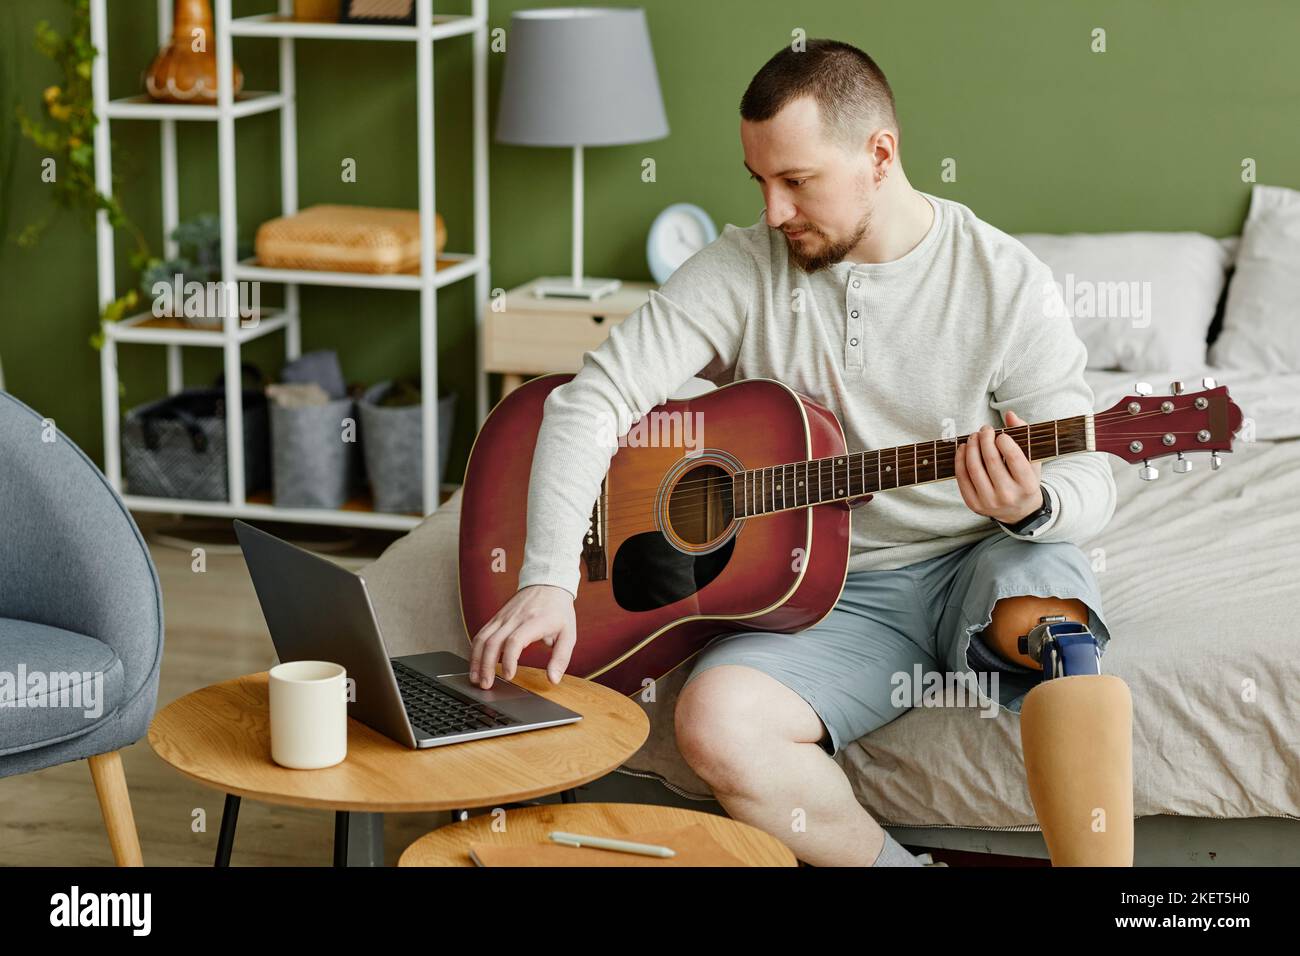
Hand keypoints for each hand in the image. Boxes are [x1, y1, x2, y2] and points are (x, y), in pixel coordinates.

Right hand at [468, 584, 575, 688]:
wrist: (548, 583)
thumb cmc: (559, 611)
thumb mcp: (568, 634)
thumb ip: (561, 658)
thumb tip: (553, 679)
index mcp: (534, 622)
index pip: (515, 640)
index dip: (508, 660)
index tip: (508, 676)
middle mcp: (515, 619)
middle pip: (493, 642)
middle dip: (486, 666)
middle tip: (487, 685)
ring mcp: (503, 617)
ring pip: (482, 638)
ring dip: (476, 660)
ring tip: (476, 678)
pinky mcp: (496, 617)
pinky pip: (481, 633)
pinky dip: (475, 650)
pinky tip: (476, 664)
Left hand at [954, 409, 1042, 524]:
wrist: (1019, 511)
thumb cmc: (1025, 480)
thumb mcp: (1032, 460)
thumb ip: (1023, 435)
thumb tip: (1009, 414)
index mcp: (1027, 485)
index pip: (1014, 458)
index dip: (1004, 441)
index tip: (1001, 435)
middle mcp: (1008, 496)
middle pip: (991, 460)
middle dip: (985, 439)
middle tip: (985, 429)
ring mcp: (989, 502)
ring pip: (973, 467)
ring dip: (971, 446)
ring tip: (974, 436)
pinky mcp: (974, 504)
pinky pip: (962, 477)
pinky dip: (960, 459)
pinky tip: (964, 448)